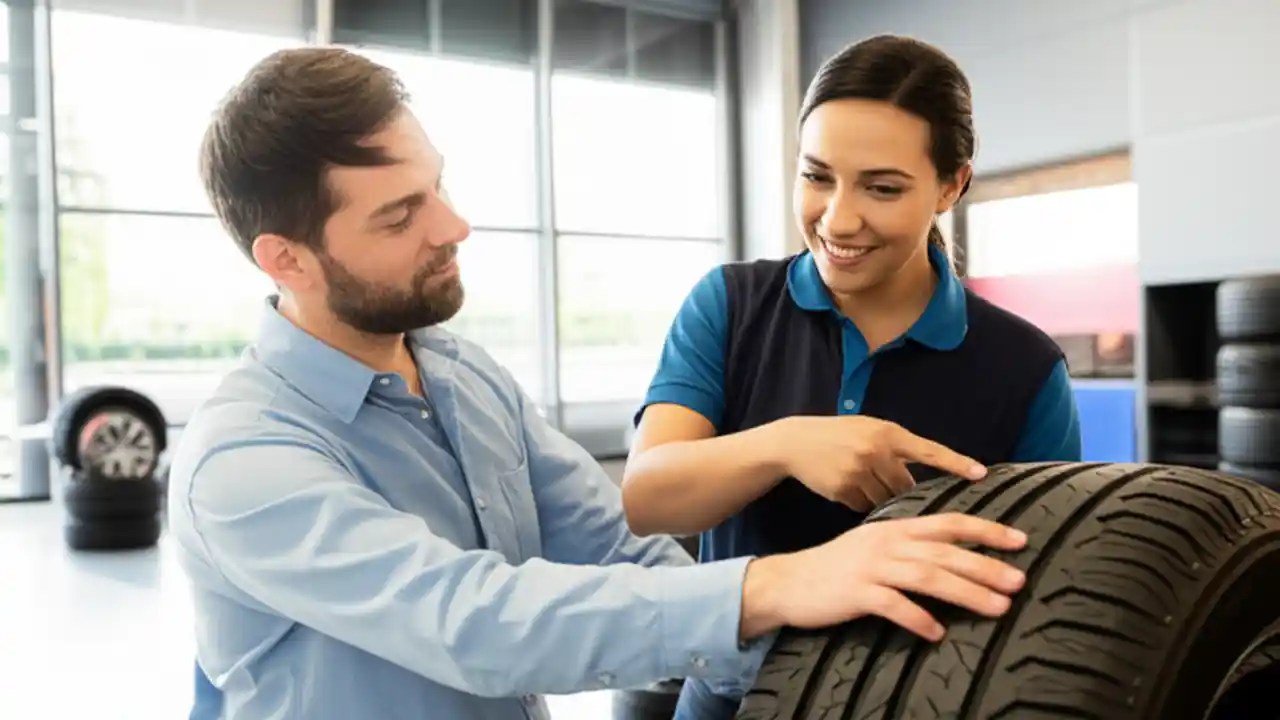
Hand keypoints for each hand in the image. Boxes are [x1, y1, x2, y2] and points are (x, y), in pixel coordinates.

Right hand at [739, 513, 1026, 641]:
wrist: (789, 581)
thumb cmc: (838, 567)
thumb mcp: (875, 546)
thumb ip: (910, 547)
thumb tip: (954, 559)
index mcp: (896, 528)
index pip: (949, 523)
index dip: (985, 530)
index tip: (1020, 540)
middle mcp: (887, 543)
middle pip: (945, 552)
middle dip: (986, 566)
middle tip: (1019, 581)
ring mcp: (871, 567)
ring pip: (927, 577)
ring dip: (966, 593)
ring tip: (997, 608)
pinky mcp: (856, 592)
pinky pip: (892, 606)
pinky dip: (917, 619)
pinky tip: (938, 633)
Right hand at [770, 416, 986, 510]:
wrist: (795, 442)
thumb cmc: (837, 435)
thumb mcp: (867, 429)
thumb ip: (895, 448)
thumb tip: (921, 478)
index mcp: (887, 432)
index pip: (929, 450)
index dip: (956, 463)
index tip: (980, 473)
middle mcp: (875, 450)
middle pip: (906, 485)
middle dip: (898, 488)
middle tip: (881, 481)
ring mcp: (858, 471)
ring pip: (886, 499)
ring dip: (878, 497)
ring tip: (857, 480)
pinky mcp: (843, 490)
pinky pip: (864, 507)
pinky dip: (859, 502)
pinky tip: (844, 488)